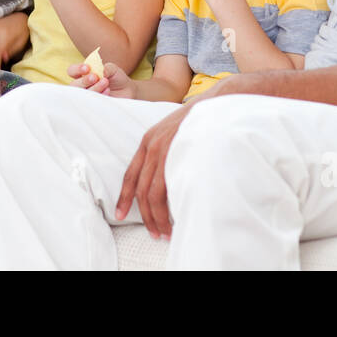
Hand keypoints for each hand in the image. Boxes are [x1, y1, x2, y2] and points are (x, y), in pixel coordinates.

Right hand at [67, 61, 135, 98]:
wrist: (127, 91)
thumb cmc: (116, 78)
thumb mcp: (113, 69)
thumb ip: (107, 67)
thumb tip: (102, 70)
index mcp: (83, 74)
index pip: (72, 71)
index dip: (77, 69)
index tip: (87, 68)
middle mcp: (82, 86)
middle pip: (73, 85)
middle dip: (84, 80)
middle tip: (95, 77)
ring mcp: (86, 97)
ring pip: (82, 95)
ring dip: (94, 88)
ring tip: (106, 82)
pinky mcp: (93, 106)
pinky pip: (91, 104)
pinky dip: (100, 96)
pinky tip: (108, 91)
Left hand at [114, 103, 194, 238]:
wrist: (218, 103)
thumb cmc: (200, 121)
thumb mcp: (175, 133)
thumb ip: (166, 152)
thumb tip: (166, 178)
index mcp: (148, 141)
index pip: (130, 174)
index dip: (124, 197)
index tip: (119, 215)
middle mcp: (151, 145)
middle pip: (140, 189)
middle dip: (145, 215)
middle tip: (154, 233)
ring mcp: (163, 150)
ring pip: (152, 193)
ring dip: (157, 217)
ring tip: (165, 232)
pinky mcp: (176, 154)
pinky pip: (166, 187)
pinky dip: (167, 207)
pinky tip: (174, 218)